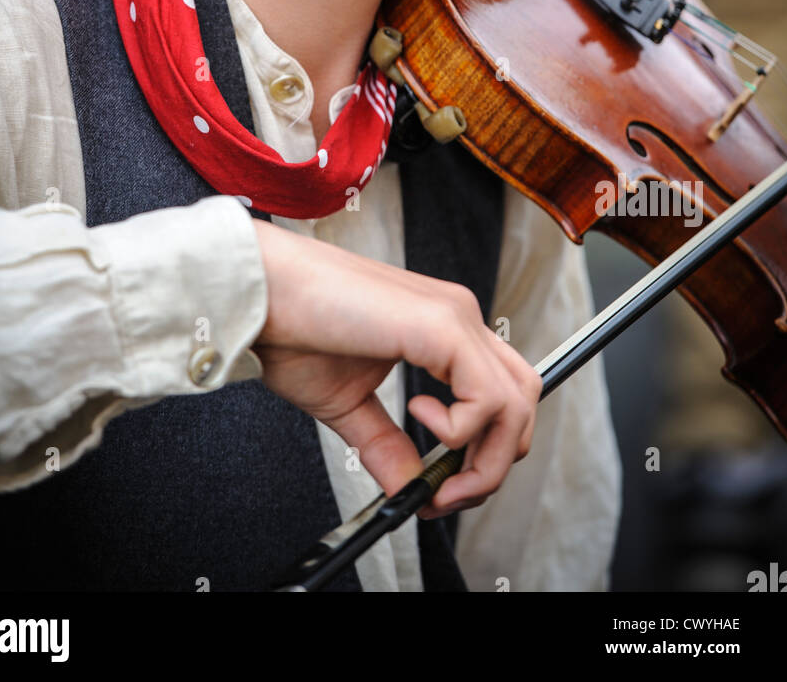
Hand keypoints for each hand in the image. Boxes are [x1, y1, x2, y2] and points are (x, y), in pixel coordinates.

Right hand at [251, 219, 541, 518]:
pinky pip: (488, 395)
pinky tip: (420, 420)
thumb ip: (386, 444)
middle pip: (523, 400)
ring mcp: (455, 317)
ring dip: (485, 460)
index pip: (502, 392)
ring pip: (517, 402)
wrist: (263, 292)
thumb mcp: (348, 404)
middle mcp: (458, 318)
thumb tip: (411, 490)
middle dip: (493, 464)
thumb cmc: (294, 329)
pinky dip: (462, 431)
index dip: (485, 450)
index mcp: (442, 330)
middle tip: (443, 495)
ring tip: (437, 479)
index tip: (440, 490)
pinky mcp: (443, 325)